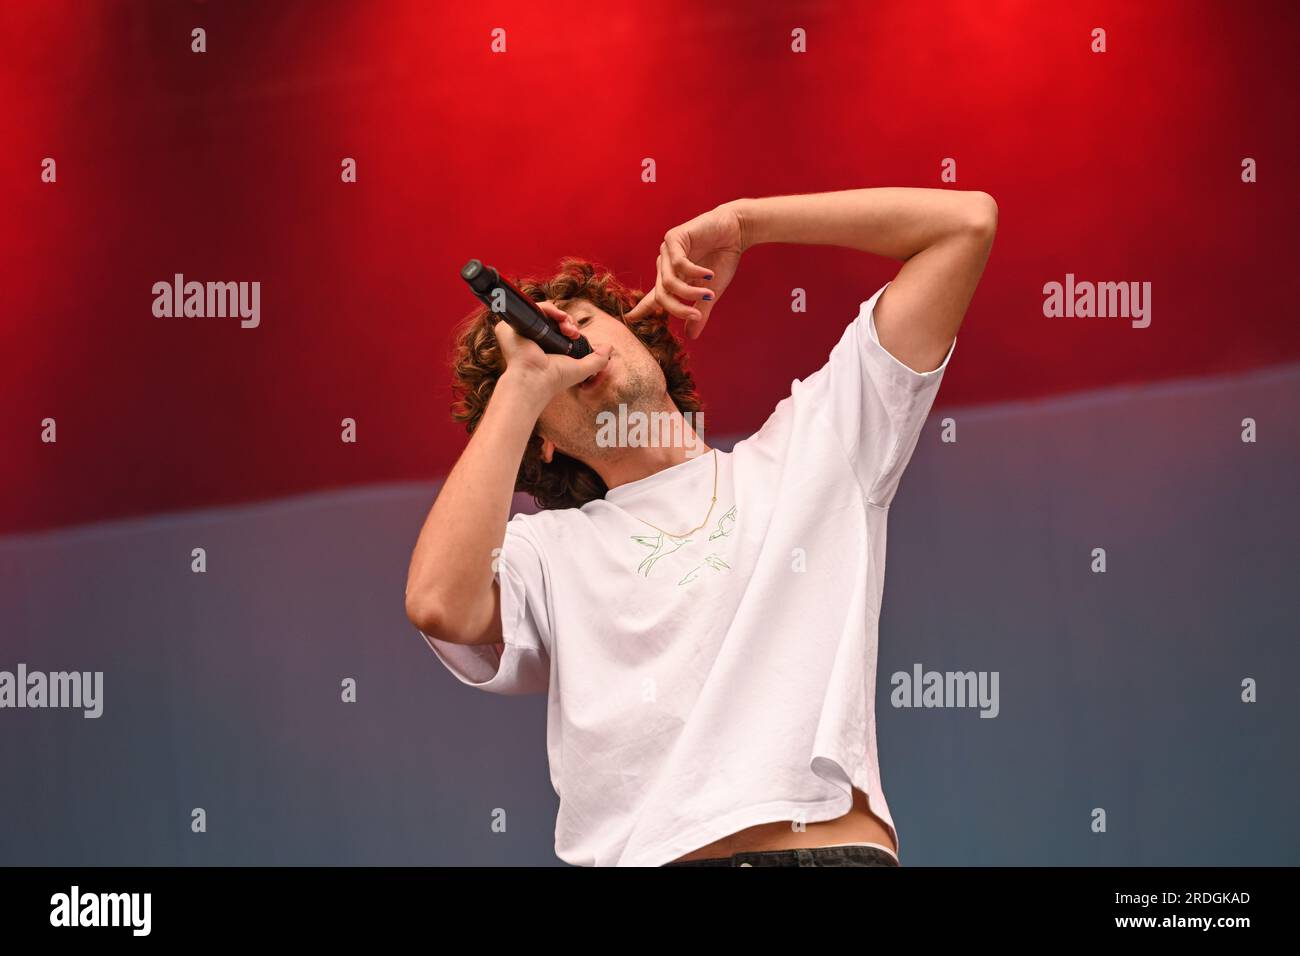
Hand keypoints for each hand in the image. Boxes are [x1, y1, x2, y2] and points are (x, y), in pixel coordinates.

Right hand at [493, 301, 611, 399]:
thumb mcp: (582, 369)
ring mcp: (520, 330)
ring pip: (543, 311)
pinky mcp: (509, 326)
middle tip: (572, 332)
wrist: (536, 378)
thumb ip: (598, 360)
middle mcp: (532, 336)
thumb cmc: (555, 378)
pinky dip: (545, 308)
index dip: (570, 326)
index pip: (558, 326)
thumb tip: (609, 348)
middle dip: (567, 320)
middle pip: (552, 317)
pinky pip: (530, 307)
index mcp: (545, 344)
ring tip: (567, 327)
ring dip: (560, 314)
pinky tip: (556, 317)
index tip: (575, 334)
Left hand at [625, 201, 744, 338]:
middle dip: (678, 309)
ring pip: (668, 282)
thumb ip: (700, 312)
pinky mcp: (674, 238)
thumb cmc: (722, 259)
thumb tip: (691, 336)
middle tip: (694, 316)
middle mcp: (665, 265)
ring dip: (689, 292)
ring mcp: (667, 251)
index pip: (654, 298)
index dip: (642, 309)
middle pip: (661, 295)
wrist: (736, 231)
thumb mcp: (711, 292)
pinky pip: (678, 264)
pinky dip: (694, 272)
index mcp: (671, 277)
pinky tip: (708, 273)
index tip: (630, 319)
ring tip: (707, 294)